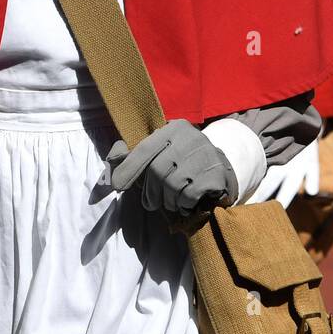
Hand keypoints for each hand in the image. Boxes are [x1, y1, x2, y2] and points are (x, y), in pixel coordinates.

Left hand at [106, 119, 237, 215]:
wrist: (221, 168)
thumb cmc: (183, 161)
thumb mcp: (161, 152)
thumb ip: (135, 154)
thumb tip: (112, 157)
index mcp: (173, 129)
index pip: (146, 149)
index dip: (129, 168)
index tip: (117, 185)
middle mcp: (190, 138)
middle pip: (157, 171)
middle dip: (151, 192)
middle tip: (151, 203)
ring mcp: (204, 155)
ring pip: (172, 185)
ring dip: (168, 200)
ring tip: (173, 200)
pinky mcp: (215, 174)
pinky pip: (188, 196)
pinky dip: (183, 204)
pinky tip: (187, 202)